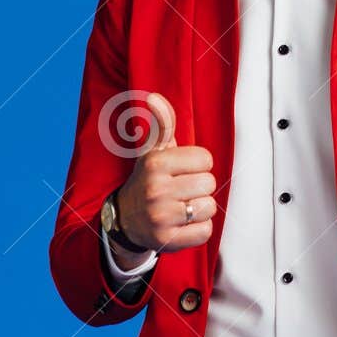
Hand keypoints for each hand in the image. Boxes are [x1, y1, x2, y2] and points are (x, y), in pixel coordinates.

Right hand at [111, 92, 217, 253]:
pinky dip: (198, 229)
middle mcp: (156, 189)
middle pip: (209, 184)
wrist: (126, 219)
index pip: (206, 160)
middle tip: (181, 190)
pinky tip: (183, 223)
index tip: (182, 171)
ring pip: (209, 207)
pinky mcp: (168, 240)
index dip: (198, 165)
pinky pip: (205, 231)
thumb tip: (154, 96)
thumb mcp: (154, 151)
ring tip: (183, 206)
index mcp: (155, 163)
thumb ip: (162, 123)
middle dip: (199, 187)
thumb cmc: (149, 180)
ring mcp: (161, 217)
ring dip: (200, 208)